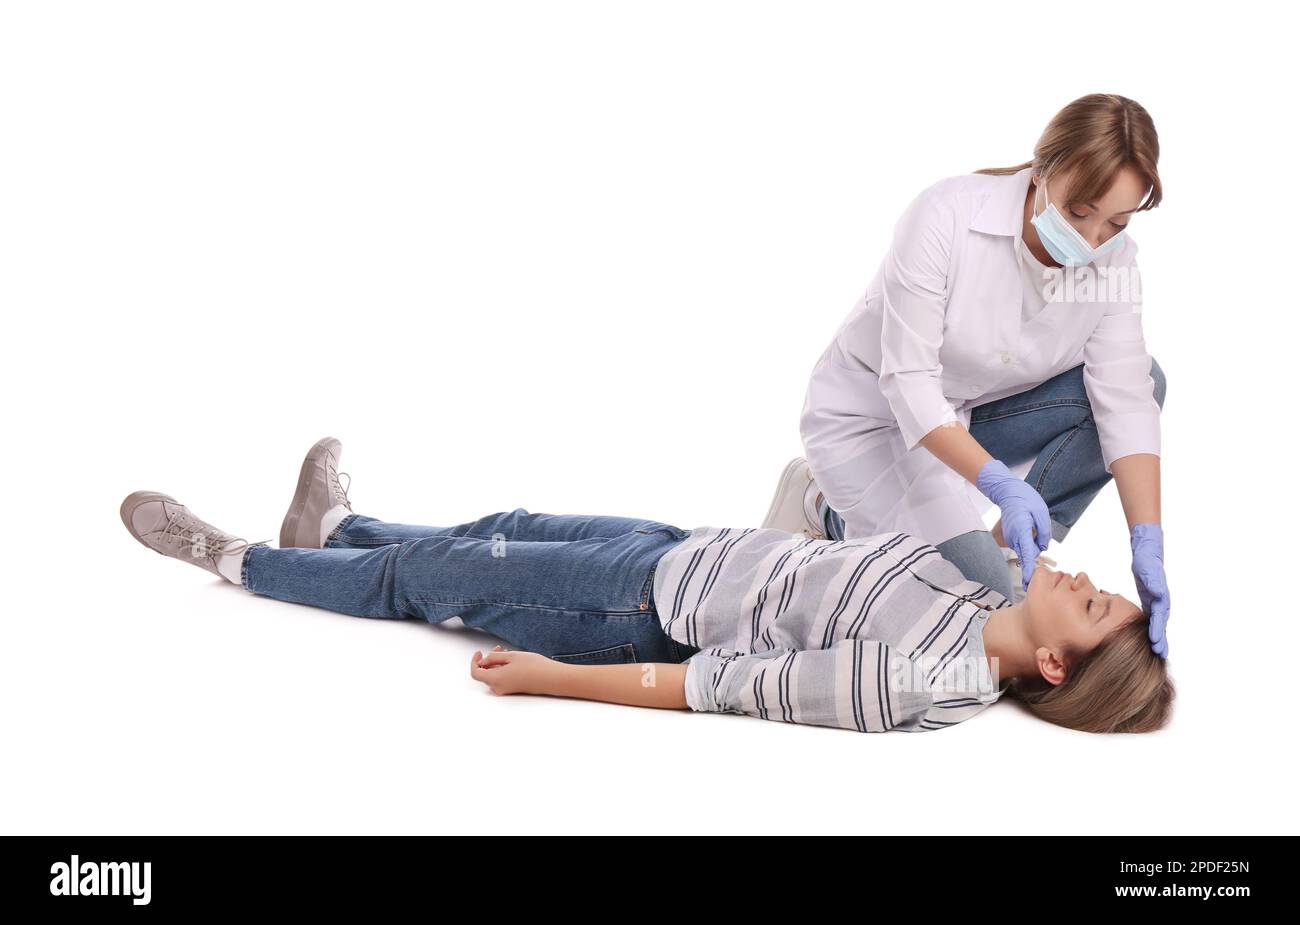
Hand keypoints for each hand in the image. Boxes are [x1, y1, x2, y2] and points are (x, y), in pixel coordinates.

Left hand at [470, 646, 557, 694]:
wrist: (551, 678)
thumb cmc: (534, 666)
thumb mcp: (511, 656)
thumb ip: (493, 657)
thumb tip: (484, 661)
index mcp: (495, 679)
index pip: (476, 672)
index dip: (475, 661)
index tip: (479, 652)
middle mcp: (498, 687)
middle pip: (485, 673)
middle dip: (488, 659)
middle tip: (497, 648)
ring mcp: (506, 690)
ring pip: (493, 675)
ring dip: (496, 663)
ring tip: (507, 652)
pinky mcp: (513, 689)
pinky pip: (501, 679)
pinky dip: (502, 669)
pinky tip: (511, 661)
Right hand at [976, 458, 1051, 591]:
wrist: (1008, 492)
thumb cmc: (1026, 500)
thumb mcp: (1041, 514)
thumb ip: (1044, 533)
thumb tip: (1042, 547)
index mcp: (1022, 531)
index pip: (1027, 555)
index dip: (1029, 570)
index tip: (1029, 583)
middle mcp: (1014, 537)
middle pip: (1028, 554)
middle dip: (1035, 551)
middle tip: (1038, 531)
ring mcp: (1010, 537)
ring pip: (1025, 549)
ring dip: (1032, 543)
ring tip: (1032, 524)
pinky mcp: (1010, 537)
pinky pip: (1022, 544)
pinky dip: (1027, 541)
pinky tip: (1027, 526)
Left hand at [1131, 523, 1169, 657]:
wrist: (1147, 554)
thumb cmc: (1147, 562)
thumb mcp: (1148, 570)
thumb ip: (1153, 582)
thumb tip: (1160, 594)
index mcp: (1160, 597)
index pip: (1159, 618)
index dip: (1158, 631)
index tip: (1156, 643)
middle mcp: (1160, 602)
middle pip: (1161, 624)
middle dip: (1161, 639)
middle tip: (1159, 654)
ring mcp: (1156, 603)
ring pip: (1158, 624)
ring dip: (1158, 638)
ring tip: (1158, 653)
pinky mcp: (1150, 602)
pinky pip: (1152, 619)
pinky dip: (1151, 630)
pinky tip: (1149, 640)